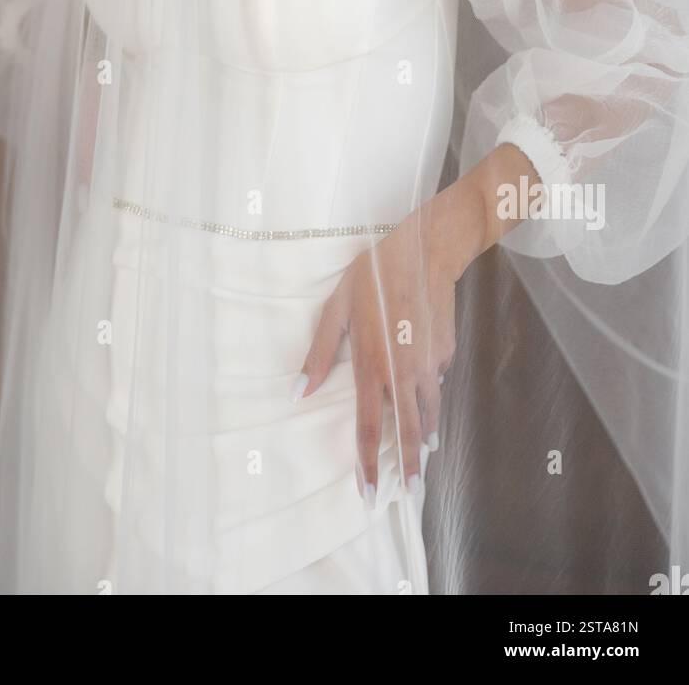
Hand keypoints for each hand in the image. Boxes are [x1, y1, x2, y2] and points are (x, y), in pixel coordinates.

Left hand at [293, 202, 466, 500]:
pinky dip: (429, 395)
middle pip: (407, 433)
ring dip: (422, 438)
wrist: (427, 252)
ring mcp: (430, 365)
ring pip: (428, 413)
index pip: (368, 427)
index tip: (370, 492)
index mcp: (373, 366)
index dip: (367, 463)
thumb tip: (298, 392)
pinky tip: (424, 392)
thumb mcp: (337, 308)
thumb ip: (319, 353)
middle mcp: (403, 373)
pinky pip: (435, 382)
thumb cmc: (374, 276)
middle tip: (408, 493)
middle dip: (407, 468)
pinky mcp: (446, 353)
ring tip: (419, 458)